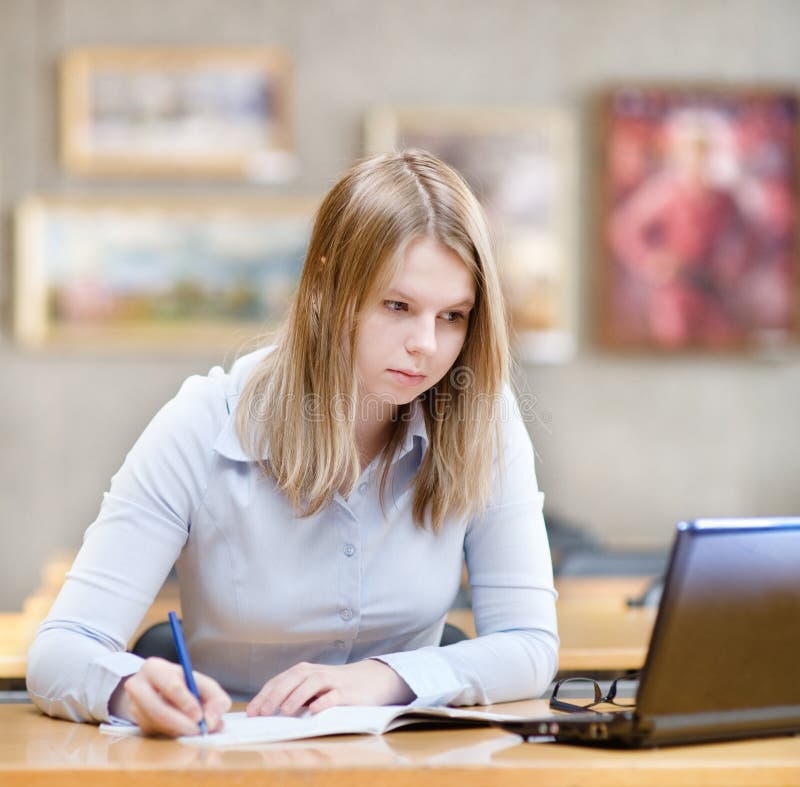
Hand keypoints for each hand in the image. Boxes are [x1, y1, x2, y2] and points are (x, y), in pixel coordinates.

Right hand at [111, 657, 231, 736]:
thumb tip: (213, 721)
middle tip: (199, 730)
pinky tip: (183, 729)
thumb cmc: (184, 684)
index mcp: (154, 668)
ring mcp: (133, 707)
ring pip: (158, 725)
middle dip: (183, 723)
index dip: (187, 702)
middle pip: (159, 710)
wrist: (158, 689)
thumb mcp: (202, 684)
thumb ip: (215, 698)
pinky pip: (156, 733)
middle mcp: (138, 686)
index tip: (200, 716)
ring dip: (180, 731)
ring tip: (196, 730)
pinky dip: (173, 734)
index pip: (171, 686)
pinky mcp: (136, 724)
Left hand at [246, 659, 414, 716]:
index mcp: (304, 672)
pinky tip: (315, 710)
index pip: (280, 681)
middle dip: (275, 695)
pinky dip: (324, 701)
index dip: (264, 695)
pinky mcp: (347, 692)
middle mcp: (316, 673)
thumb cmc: (334, 686)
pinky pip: (334, 695)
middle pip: (293, 679)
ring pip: (312, 684)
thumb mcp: (311, 687)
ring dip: (297, 696)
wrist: (368, 679)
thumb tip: (266, 709)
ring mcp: (332, 681)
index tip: (252, 711)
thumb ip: (293, 693)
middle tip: (262, 713)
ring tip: (284, 711)